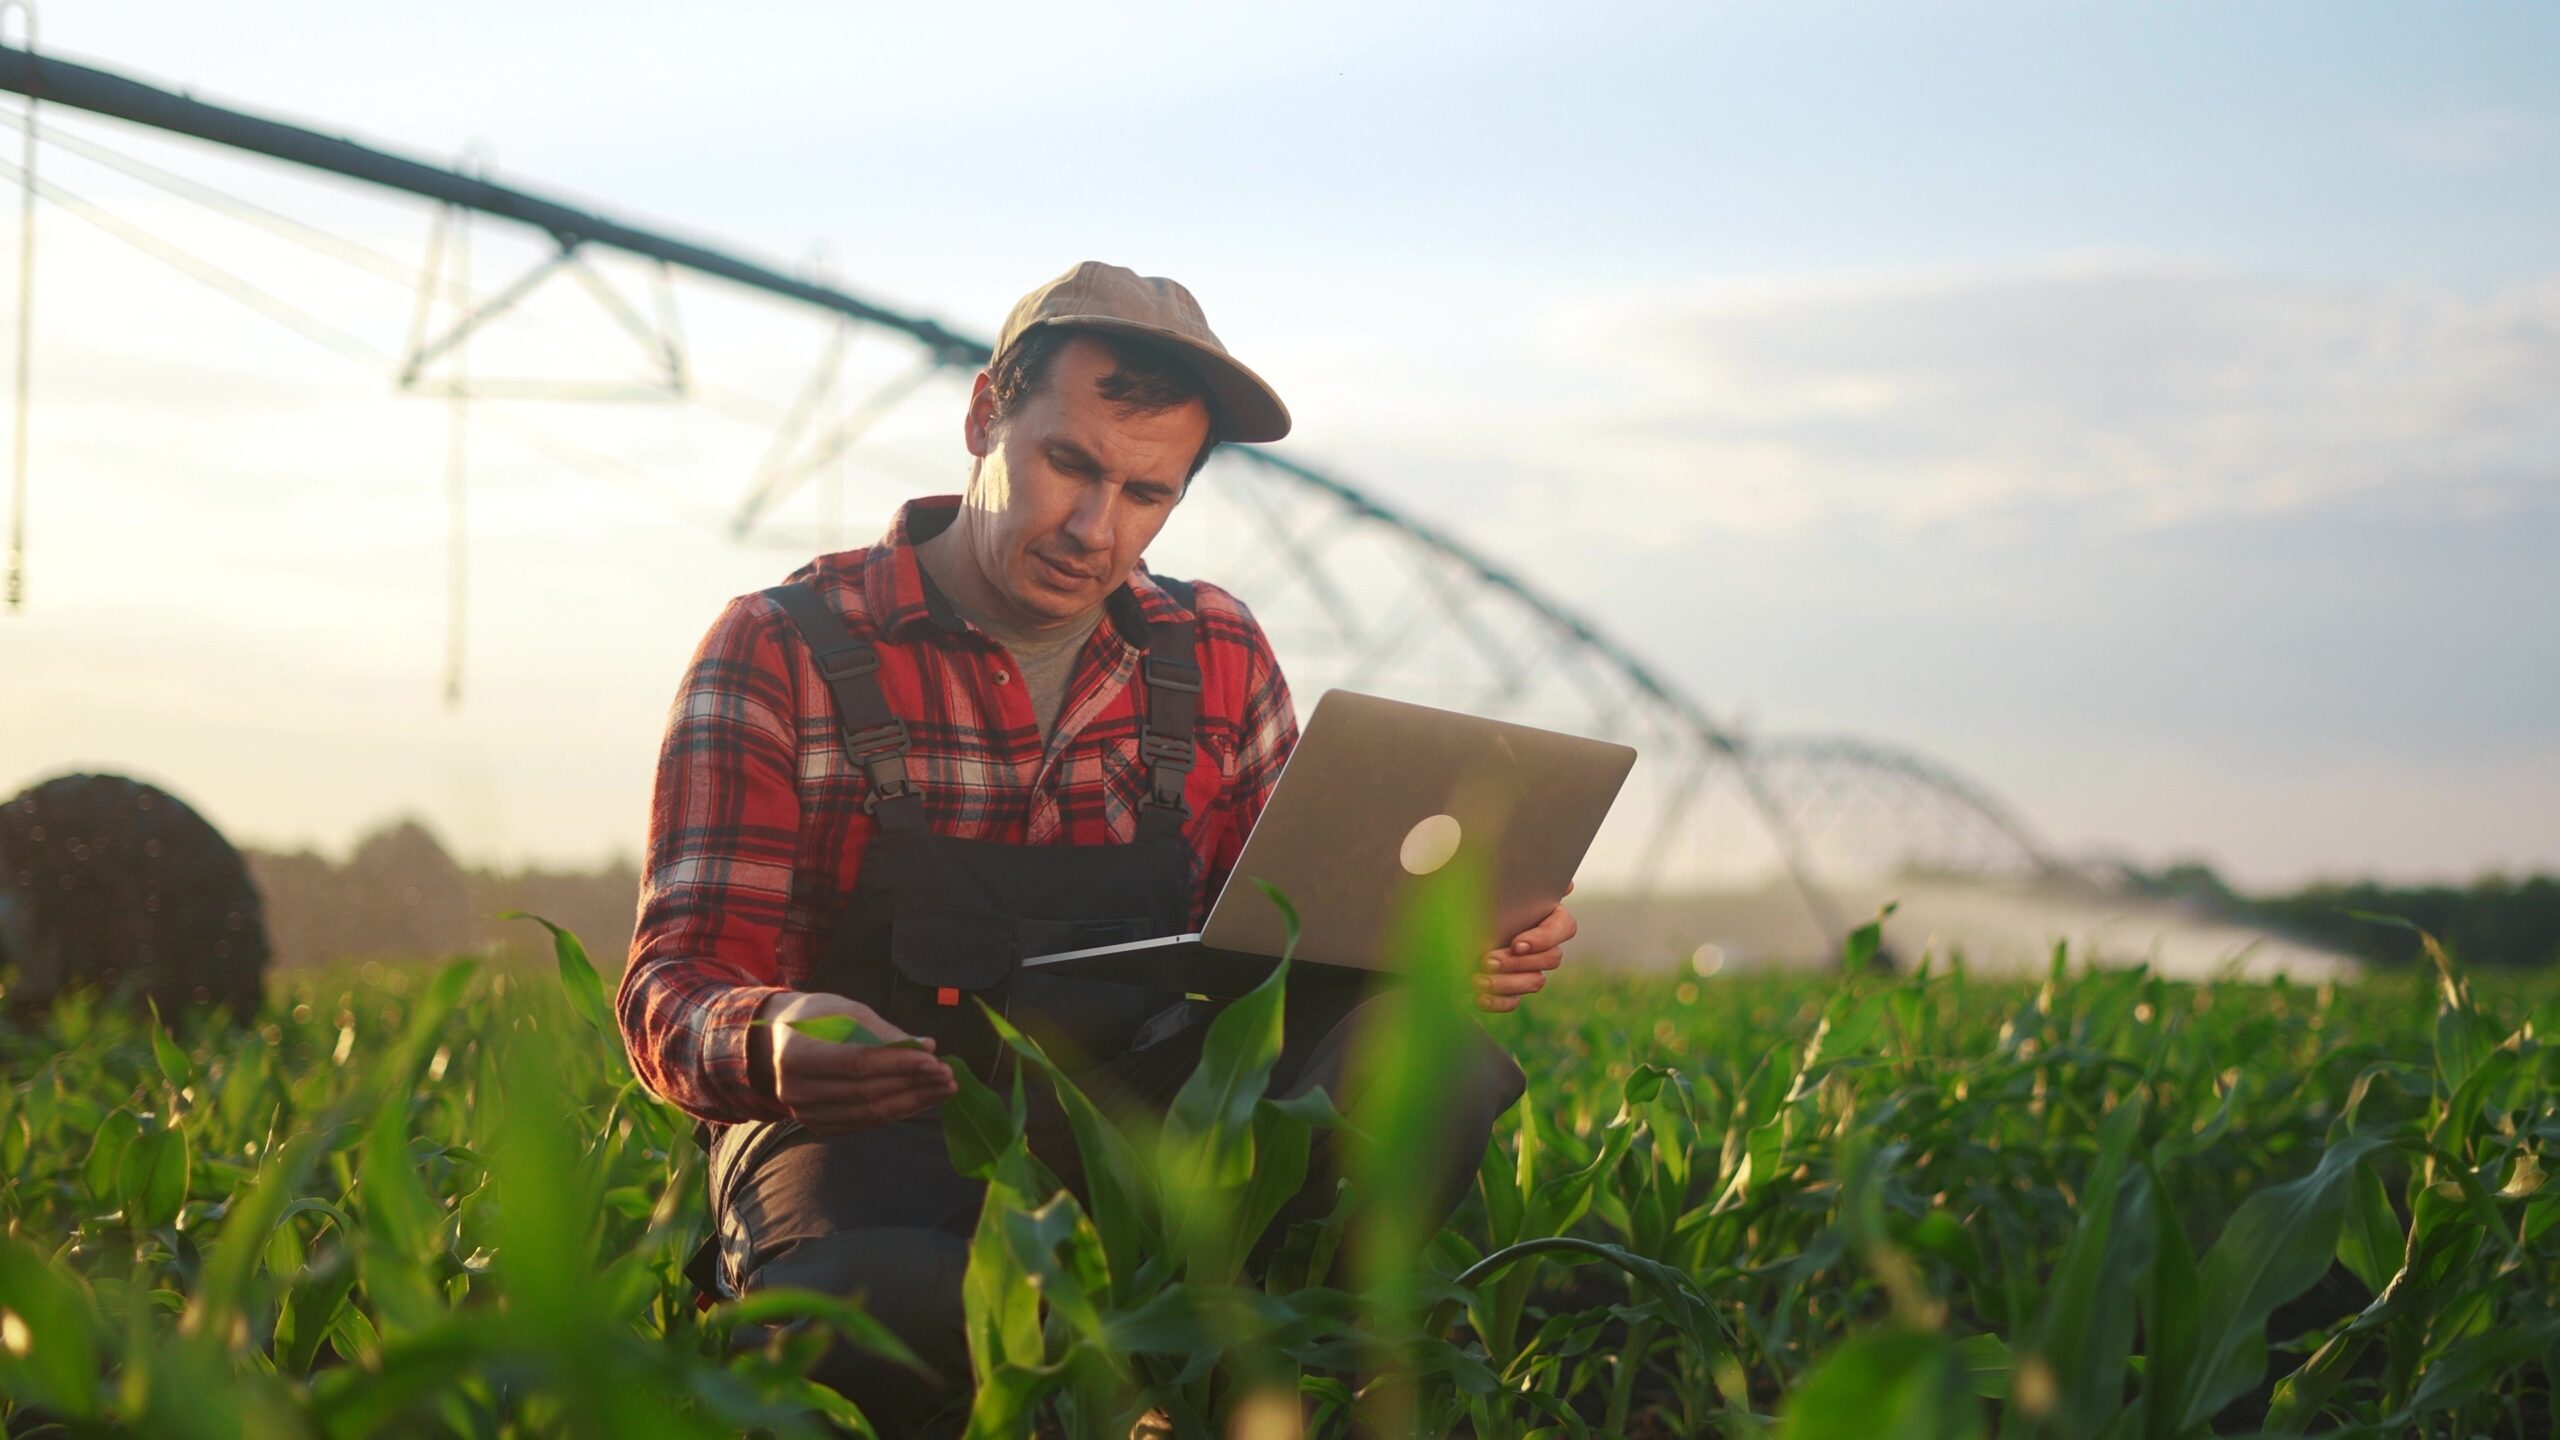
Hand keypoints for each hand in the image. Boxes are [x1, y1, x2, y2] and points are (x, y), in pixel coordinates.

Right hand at [754, 991, 955, 1133]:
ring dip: (913, 1101)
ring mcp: (805, 1114)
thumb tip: (926, 1047)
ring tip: (944, 1088)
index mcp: (796, 1054)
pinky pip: (865, 1122)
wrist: (779, 1043)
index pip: (857, 1063)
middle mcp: (795, 1090)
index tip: (933, 1058)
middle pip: (866, 1092)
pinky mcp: (820, 1126)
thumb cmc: (817, 1018)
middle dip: (913, 1083)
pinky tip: (922, 1098)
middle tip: (948, 1074)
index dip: (898, 1063)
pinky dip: (897, 1111)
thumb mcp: (847, 1011)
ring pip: (870, 1113)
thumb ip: (885, 1032)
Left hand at [1476, 885, 1576, 1013]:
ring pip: (1535, 982)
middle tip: (1486, 960)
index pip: (1563, 928)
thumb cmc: (1482, 891)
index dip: (1542, 939)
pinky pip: (1514, 1002)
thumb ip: (1525, 878)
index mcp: (1550, 915)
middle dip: (1517, 963)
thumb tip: (1566, 884)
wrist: (1454, 917)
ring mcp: (1531, 969)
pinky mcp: (1512, 988)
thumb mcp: (1499, 882)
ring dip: (1506, 983)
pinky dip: (1497, 1002)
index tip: (1517, 944)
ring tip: (1476, 979)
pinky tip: (1477, 998)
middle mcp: (1545, 944)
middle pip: (1551, 959)